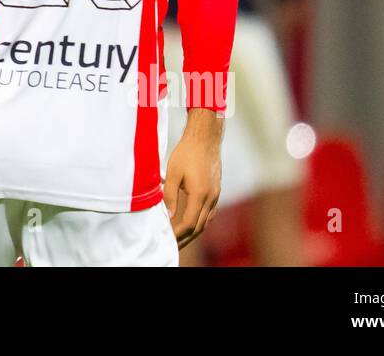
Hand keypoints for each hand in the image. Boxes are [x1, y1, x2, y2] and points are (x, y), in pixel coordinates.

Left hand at [163, 108, 223, 247]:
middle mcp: (211, 198)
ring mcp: (216, 195)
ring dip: (193, 232)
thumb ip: (170, 196)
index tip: (167, 239)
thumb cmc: (187, 152)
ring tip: (180, 238)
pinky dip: (200, 221)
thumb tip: (169, 216)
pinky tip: (191, 222)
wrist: (206, 137)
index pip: (189, 224)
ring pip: (206, 221)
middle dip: (185, 238)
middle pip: (199, 227)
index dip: (177, 234)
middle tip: (172, 246)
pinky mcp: (216, 190)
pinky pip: (209, 213)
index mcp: (200, 195)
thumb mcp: (172, 173)